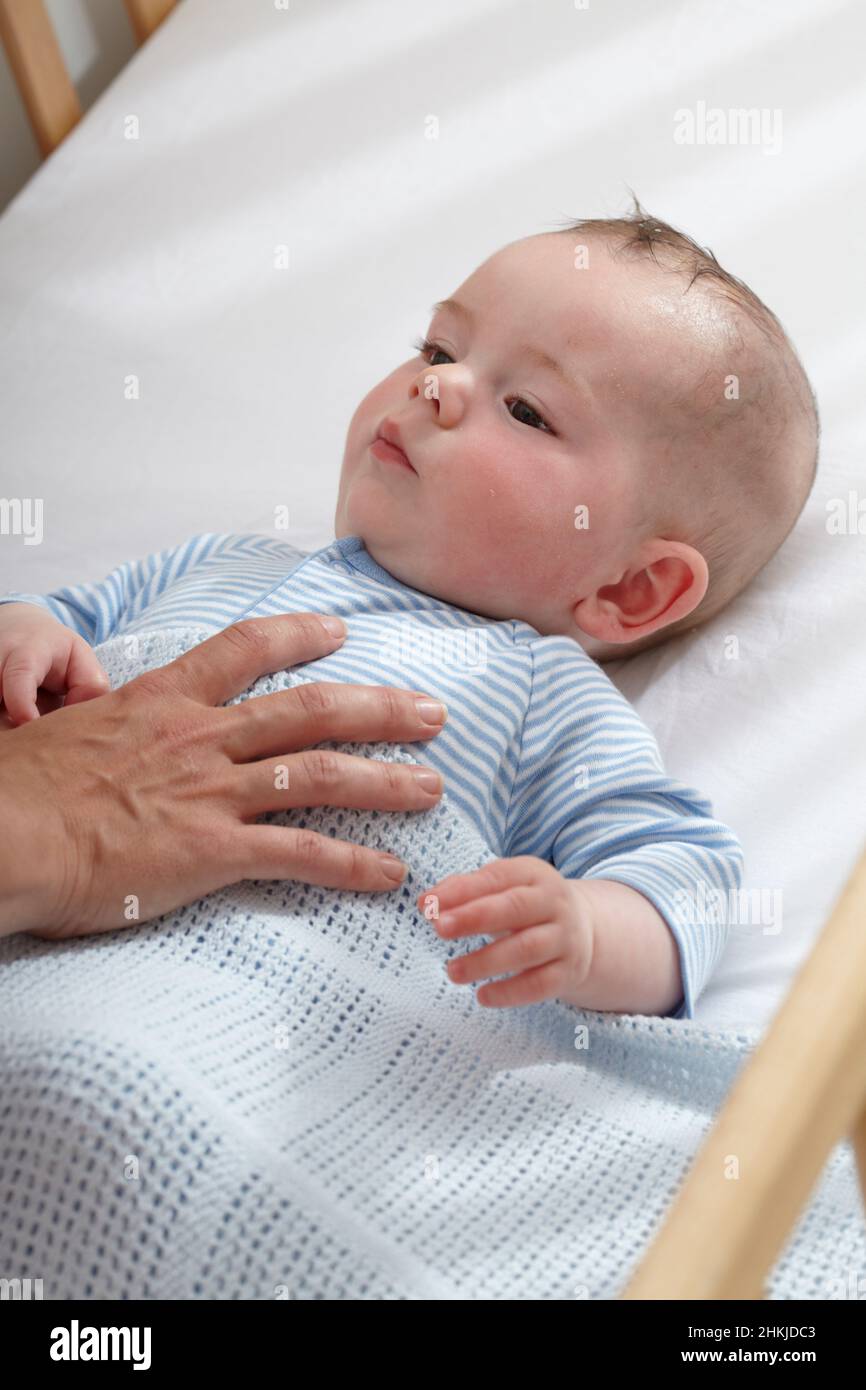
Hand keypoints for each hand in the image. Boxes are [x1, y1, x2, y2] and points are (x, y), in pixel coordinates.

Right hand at [0, 614, 448, 939]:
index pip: (245, 649)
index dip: (299, 636)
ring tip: (433, 788)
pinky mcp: (213, 851)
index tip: (340, 632)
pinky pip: (301, 855)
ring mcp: (211, 792)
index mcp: (164, 700)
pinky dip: (352, 864)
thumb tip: (124, 738)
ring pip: (321, 774)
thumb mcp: (73, 733)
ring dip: (386, 780)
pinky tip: (390, 874)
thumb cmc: (20, 790)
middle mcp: (201, 737)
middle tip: (433, 712)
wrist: (3, 834)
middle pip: (312, 710)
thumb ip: (119, 729)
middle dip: (381, 708)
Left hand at [417, 855, 593, 1007]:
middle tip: (439, 928)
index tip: (427, 904)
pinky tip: (482, 996)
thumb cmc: (525, 907)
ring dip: (486, 961)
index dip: (461, 891)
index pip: (497, 877)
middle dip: (474, 917)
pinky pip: (540, 984)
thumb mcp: (502, 888)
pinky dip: (510, 992)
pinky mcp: (568, 971)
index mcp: (534, 874)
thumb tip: (427, 903)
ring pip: (527, 949)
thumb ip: (464, 891)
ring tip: (452, 971)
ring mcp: (564, 938)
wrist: (583, 931)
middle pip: (515, 908)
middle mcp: (554, 903)